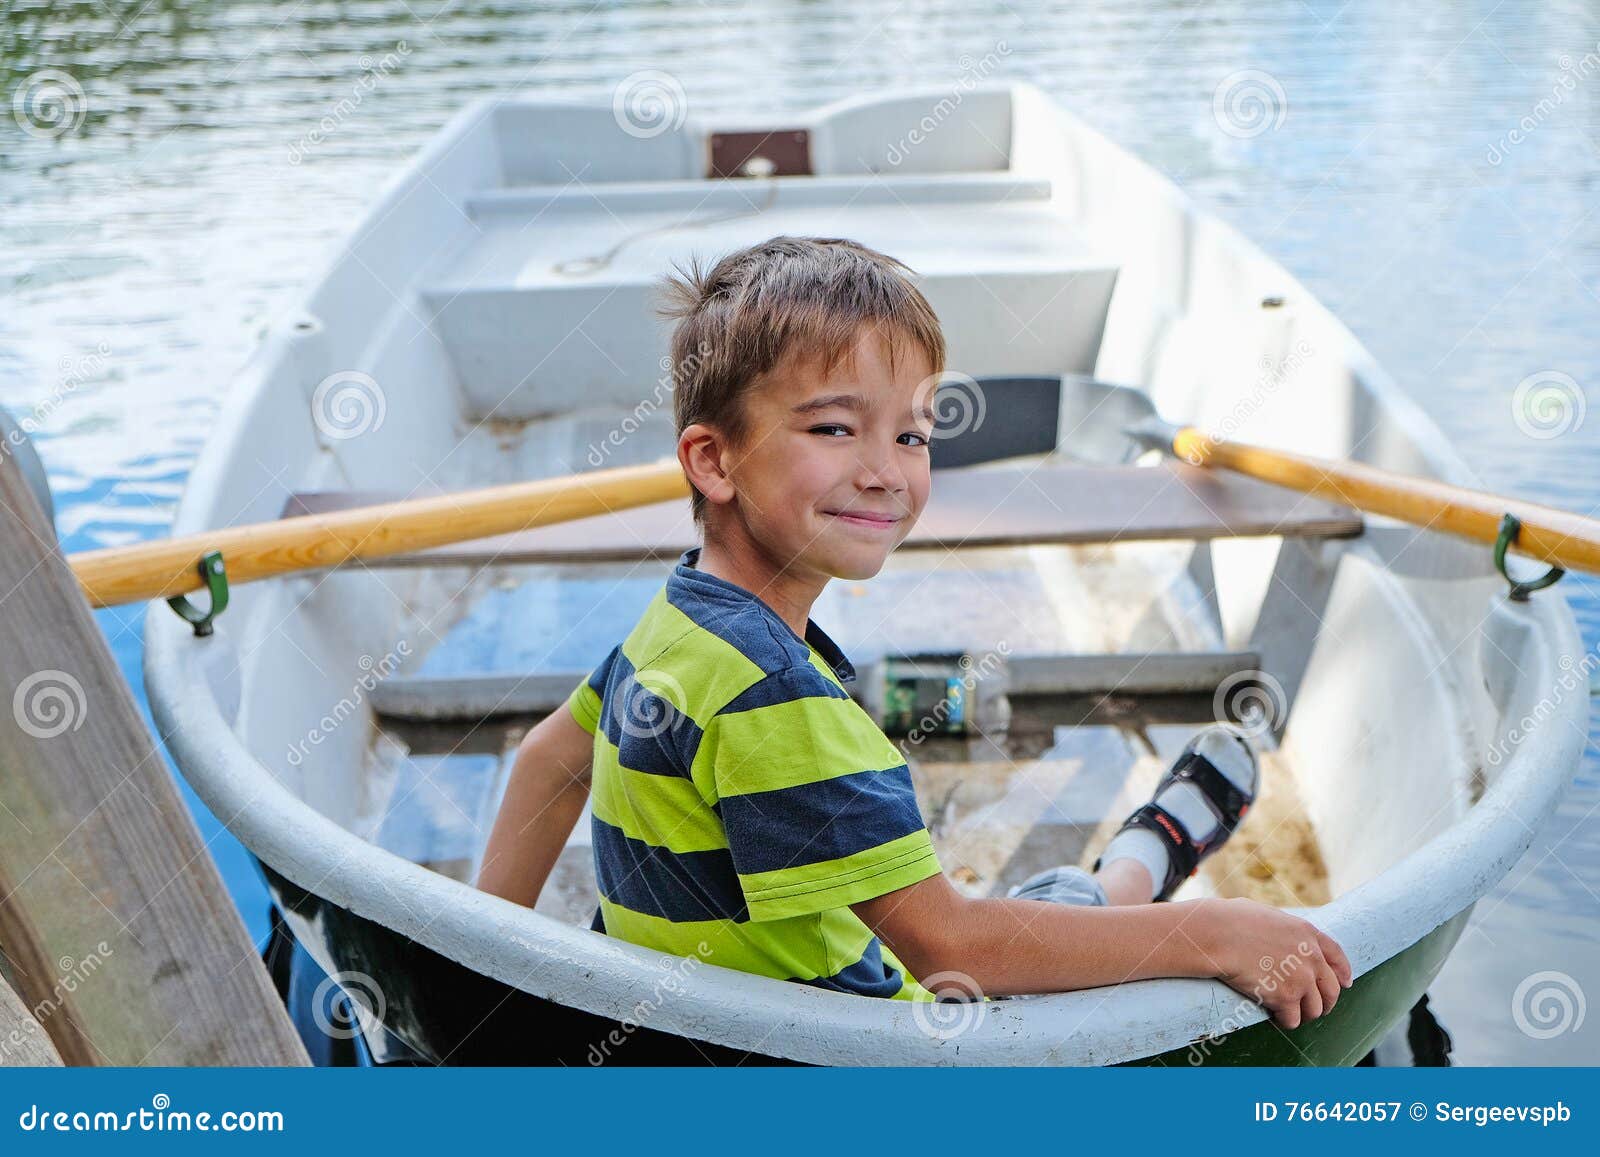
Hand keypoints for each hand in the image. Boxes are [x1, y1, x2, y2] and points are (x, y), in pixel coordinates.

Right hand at [1197, 897, 1353, 1028]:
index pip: (1337, 955)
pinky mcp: (1286, 998)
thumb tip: (1271, 933)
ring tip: (1291, 1014)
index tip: (1345, 983)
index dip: (1343, 971)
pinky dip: (1285, 1021)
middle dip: (1325, 1002)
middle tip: (1315, 1008)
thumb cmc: (1230, 920)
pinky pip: (1293, 1019)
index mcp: (1307, 933)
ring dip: (1304, 1014)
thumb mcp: (1265, 915)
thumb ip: (1279, 929)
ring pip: (1315, 1009)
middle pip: (1331, 989)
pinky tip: (1275, 1018)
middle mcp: (1311, 957)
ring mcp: (1301, 979)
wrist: (1219, 936)